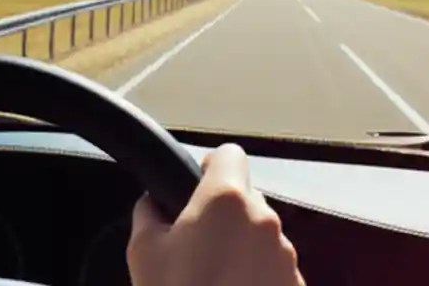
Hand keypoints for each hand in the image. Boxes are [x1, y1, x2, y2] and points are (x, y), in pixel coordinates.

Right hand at [128, 143, 304, 285]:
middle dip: (222, 216)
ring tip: (212, 280)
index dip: (208, 167)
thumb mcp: (142, 251)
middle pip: (245, 199)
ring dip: (240, 249)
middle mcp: (264, 221)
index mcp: (226, 200)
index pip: (228, 154)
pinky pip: (273, 269)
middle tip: (194, 246)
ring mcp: (285, 256)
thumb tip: (154, 203)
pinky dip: (255, 278)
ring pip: (260, 236)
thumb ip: (149, 213)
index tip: (195, 185)